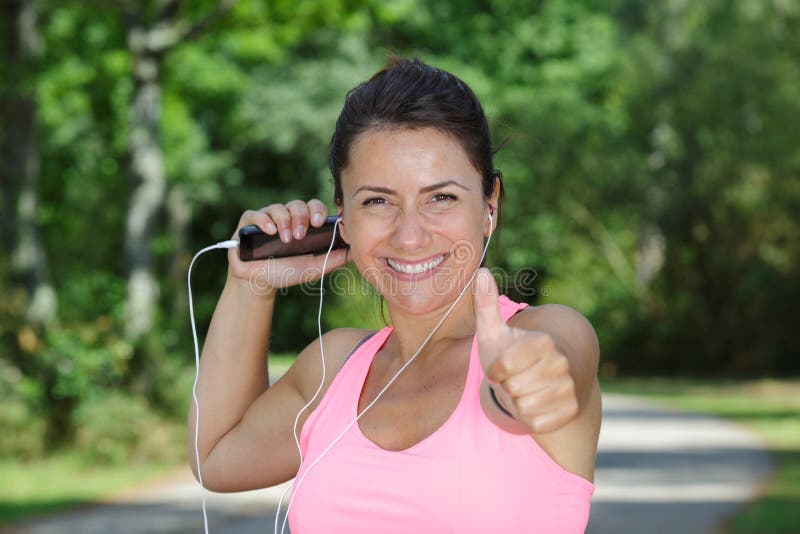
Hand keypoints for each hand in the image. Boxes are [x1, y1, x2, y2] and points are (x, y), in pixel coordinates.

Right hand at [226, 199, 348, 294]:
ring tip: (286, 239)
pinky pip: (256, 214)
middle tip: (301, 235)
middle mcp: (286, 216)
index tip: (319, 224)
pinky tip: (270, 231)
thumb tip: (354, 250)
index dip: (318, 211)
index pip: (314, 207)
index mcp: (303, 223)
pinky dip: (264, 220)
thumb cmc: (287, 272)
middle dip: (301, 217)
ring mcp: (267, 218)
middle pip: (297, 204)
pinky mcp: (248, 222)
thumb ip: (333, 259)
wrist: (260, 283)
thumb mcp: (314, 268)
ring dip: (284, 221)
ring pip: (278, 208)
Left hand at [473, 268, 578, 432]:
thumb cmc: (516, 351)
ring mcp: (568, 387)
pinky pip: (535, 423)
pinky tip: (534, 402)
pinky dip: (529, 417)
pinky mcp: (570, 409)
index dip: (495, 370)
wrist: (553, 372)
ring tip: (524, 388)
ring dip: (517, 402)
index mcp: (542, 341)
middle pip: (513, 389)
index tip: (501, 365)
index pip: (502, 367)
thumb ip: (486, 303)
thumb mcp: (496, 329)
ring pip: (524, 407)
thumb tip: (480, 272)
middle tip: (515, 377)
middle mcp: (561, 363)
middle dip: (506, 386)